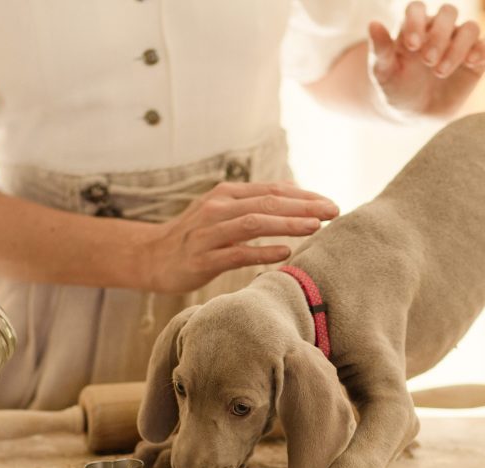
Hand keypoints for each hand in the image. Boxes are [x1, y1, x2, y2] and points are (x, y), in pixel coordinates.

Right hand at [143, 182, 338, 293]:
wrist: (151, 257)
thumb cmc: (195, 236)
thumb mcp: (222, 211)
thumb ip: (254, 202)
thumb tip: (294, 191)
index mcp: (226, 194)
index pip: (271, 190)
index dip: (303, 195)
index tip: (330, 202)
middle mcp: (217, 208)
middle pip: (266, 203)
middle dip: (302, 206)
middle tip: (332, 212)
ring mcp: (208, 233)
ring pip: (253, 223)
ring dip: (286, 223)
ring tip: (314, 227)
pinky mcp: (202, 259)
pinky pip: (236, 253)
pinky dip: (261, 251)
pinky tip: (285, 252)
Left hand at [368, 2, 484, 118]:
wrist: (412, 113)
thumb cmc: (395, 88)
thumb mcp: (382, 72)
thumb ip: (379, 48)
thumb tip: (373, 23)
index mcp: (413, 26)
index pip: (417, 8)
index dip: (416, 22)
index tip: (411, 46)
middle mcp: (439, 29)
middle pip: (448, 12)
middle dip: (439, 35)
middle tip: (427, 61)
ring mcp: (460, 42)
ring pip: (470, 27)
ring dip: (458, 47)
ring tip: (441, 71)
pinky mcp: (478, 58)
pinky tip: (471, 62)